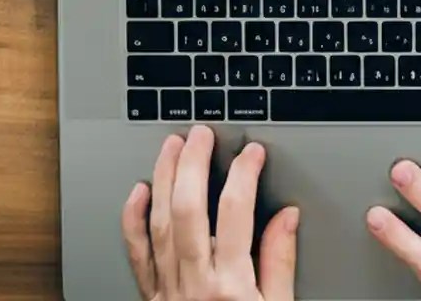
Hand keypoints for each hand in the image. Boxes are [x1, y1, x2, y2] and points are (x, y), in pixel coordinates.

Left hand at [122, 125, 299, 300]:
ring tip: (172, 147)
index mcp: (232, 286)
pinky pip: (137, 252)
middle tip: (201, 135)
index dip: (244, 174)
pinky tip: (139, 191)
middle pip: (188, 209)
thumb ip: (281, 263)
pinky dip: (133, 219)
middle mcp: (195, 284)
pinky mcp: (152, 295)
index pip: (236, 213)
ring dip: (164, 178)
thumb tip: (287, 218)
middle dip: (193, 164)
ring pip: (160, 222)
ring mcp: (169, 288)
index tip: (252, 153)